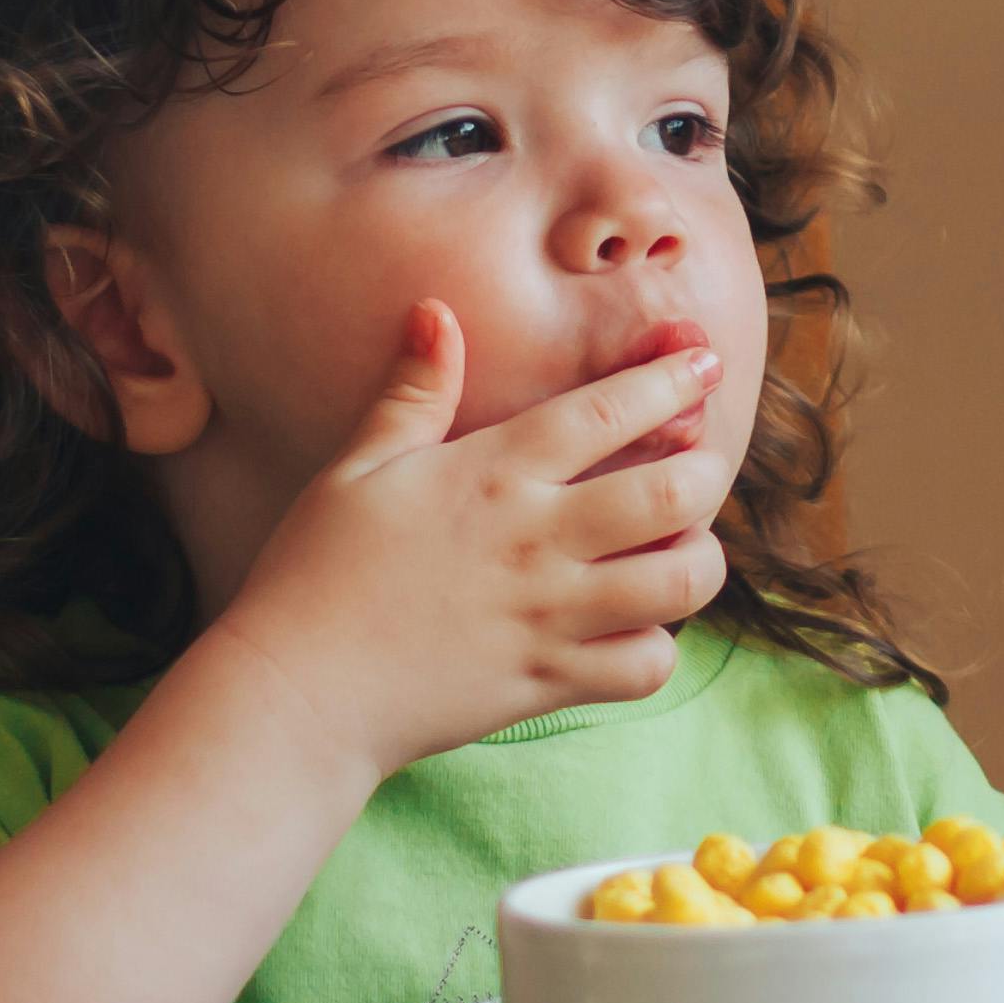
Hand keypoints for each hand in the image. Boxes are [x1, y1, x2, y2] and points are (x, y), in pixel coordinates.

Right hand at [203, 298, 734, 778]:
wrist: (297, 692)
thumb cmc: (316, 572)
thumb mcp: (357, 468)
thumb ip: (411, 392)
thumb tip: (434, 311)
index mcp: (494, 472)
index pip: (610, 409)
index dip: (671, 378)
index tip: (704, 361)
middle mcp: (537, 539)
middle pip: (675, 492)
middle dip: (706, 469)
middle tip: (697, 465)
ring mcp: (551, 615)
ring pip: (680, 581)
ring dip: (696, 559)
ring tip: (676, 549)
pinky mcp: (550, 682)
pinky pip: (647, 666)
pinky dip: (655, 648)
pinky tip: (631, 628)